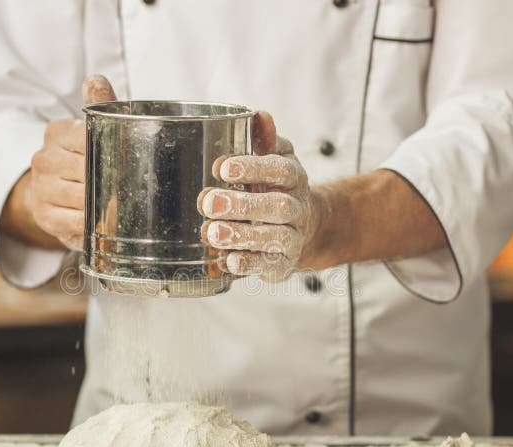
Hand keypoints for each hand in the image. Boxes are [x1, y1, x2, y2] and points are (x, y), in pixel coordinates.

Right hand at [0, 75, 116, 249]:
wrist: (50, 192)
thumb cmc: (80, 159)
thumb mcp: (90, 130)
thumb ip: (100, 106)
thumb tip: (96, 81)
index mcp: (57, 133)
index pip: (88, 139)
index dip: (111, 153)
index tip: (130, 161)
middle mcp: (44, 159)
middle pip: (88, 172)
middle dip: (113, 182)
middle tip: (135, 188)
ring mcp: (41, 188)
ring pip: (83, 199)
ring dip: (106, 206)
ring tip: (124, 207)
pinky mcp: (44, 216)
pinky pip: (75, 223)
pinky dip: (93, 225)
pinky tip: (105, 224)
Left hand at [197, 112, 325, 280]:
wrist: (305, 228)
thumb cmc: (277, 188)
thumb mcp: (274, 159)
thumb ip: (263, 140)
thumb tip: (260, 116)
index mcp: (293, 177)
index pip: (280, 169)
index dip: (253, 168)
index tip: (222, 168)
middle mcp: (297, 207)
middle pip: (277, 206)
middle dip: (242, 205)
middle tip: (208, 201)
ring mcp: (293, 237)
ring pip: (275, 238)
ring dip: (242, 235)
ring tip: (212, 232)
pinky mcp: (283, 263)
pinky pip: (269, 265)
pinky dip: (248, 264)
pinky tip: (228, 260)